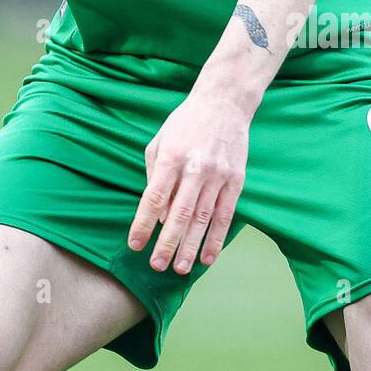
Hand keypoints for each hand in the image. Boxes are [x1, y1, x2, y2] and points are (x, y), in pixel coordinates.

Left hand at [127, 91, 249, 273]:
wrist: (224, 103)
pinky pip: (225, 215)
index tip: (135, 244)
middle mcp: (195, 167)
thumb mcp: (160, 141)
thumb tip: (158, 214)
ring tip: (182, 268)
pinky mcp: (236, 180)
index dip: (144, 223)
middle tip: (157, 265)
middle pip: (180, 212)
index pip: (155, 196)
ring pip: (203, 218)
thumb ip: (155, 176)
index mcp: (172, 156)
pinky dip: (217, 238)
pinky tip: (208, 256)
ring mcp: (218, 175)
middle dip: (168, 243)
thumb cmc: (185, 123)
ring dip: (192, 246)